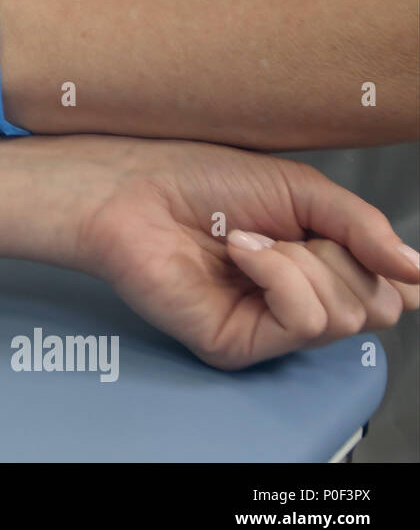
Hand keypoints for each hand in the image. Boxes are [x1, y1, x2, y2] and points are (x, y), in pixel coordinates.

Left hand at [72, 137, 418, 368]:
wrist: (136, 189)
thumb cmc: (202, 182)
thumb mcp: (304, 191)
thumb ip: (366, 230)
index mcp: (318, 270)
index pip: (392, 294)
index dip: (393, 270)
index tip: (367, 245)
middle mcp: (298, 305)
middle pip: (380, 307)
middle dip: (343, 256)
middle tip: (287, 232)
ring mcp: (268, 330)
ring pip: (348, 316)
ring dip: (305, 262)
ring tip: (250, 240)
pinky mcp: (238, 347)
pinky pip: (305, 322)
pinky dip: (281, 275)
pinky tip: (240, 253)